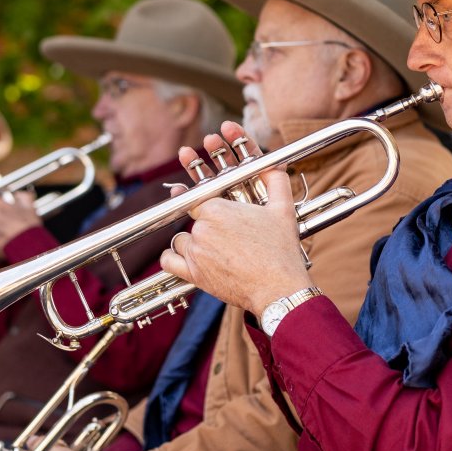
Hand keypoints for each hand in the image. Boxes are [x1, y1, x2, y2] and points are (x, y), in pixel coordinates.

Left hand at [160, 125, 309, 315]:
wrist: (278, 288)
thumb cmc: (281, 250)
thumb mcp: (282, 208)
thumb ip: (275, 178)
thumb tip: (273, 162)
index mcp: (217, 208)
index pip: (200, 196)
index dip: (204, 196)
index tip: (209, 201)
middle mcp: (201, 228)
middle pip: (194, 218)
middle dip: (206, 222)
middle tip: (221, 231)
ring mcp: (195, 252)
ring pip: (182, 238)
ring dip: (193, 240)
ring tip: (213, 246)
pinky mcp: (193, 274)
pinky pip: (169, 261)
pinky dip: (173, 257)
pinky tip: (184, 256)